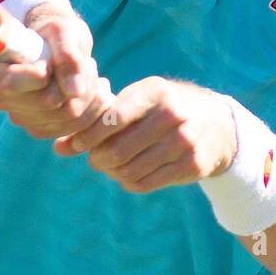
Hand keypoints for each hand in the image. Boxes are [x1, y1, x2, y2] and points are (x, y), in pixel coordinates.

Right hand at [0, 4, 111, 139]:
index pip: (13, 85)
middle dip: (76, 80)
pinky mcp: (41, 129)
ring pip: (68, 115)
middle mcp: (2, 99)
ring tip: (89, 71)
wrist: (56, 44)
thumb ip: (67, 55)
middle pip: (48, 102)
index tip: (53, 61)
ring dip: (89, 92)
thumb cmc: (53, 32)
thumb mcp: (61, 31)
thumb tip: (75, 91)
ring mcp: (21, 118)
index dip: (41, 75)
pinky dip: (93, 105)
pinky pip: (77, 126)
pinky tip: (93, 87)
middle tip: (86, 62)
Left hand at [54, 76, 238, 193]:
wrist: (218, 125)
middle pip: (118, 150)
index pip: (112, 117)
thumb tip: (58, 148)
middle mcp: (172, 115)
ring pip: (130, 170)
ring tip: (110, 166)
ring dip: (112, 173)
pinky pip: (147, 183)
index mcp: (155, 92)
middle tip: (94, 158)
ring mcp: (184, 141)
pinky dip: (129, 182)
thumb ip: (100, 120)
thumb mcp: (138, 101)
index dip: (88, 135)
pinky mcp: (192, 165)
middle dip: (98, 159)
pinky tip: (128, 174)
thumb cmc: (164, 109)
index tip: (78, 143)